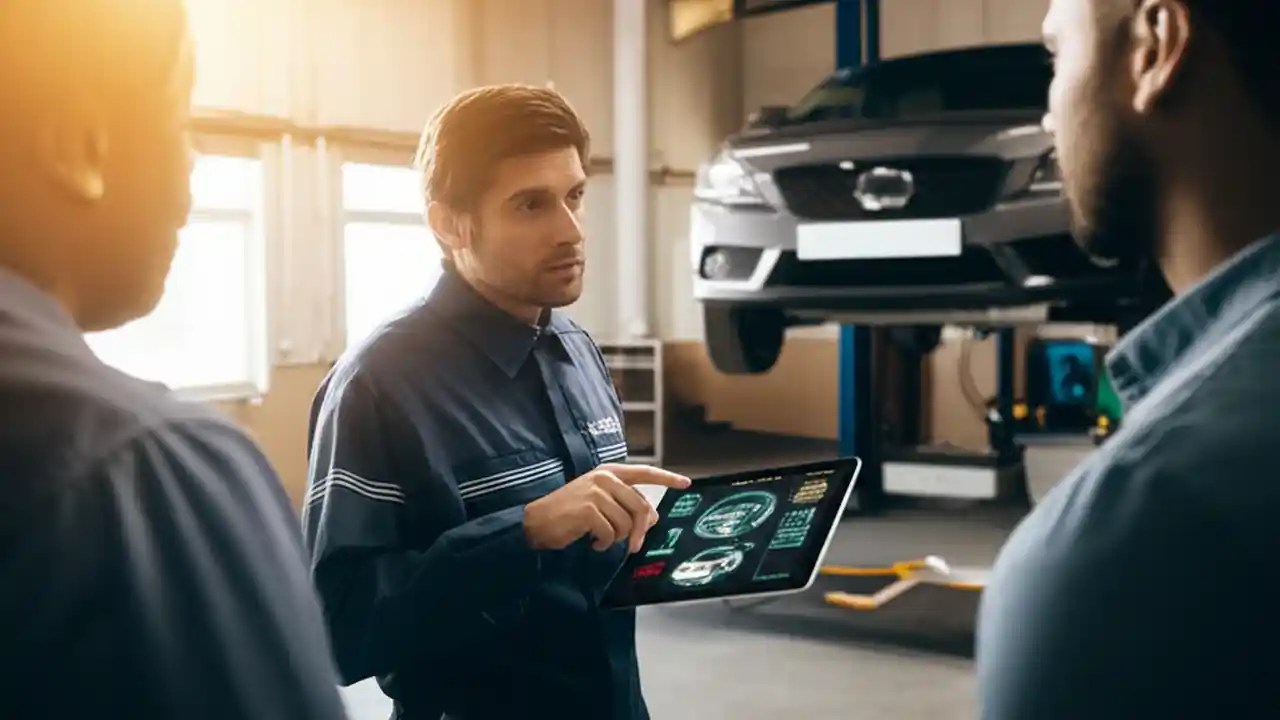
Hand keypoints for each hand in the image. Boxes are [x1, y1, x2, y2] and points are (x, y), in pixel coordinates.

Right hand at [524, 464, 690, 552]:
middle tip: (634, 547)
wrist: (537, 521)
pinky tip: (592, 542)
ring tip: (600, 538)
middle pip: (640, 507)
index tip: (686, 483)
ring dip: (616, 538)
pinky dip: (604, 543)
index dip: (667, 478)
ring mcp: (596, 492)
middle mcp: (605, 478)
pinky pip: (610, 533)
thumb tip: (654, 517)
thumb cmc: (569, 513)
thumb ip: (625, 505)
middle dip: (640, 531)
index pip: (645, 472)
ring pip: (626, 523)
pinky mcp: (588, 509)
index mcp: (609, 473)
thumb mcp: (600, 503)